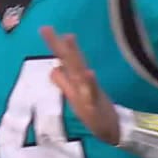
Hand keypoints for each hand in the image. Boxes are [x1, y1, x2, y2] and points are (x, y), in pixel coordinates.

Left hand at [40, 26, 120, 144]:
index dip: (54, 44)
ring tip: (68, 37)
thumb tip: (54, 67)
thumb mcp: (74, 96)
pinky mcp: (95, 103)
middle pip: (69, 59)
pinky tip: (89, 73)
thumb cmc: (93, 110)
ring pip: (80, 70)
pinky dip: (91, 82)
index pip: (64, 58)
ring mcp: (89, 91)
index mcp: (76, 79)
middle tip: (46, 28)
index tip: (45, 28)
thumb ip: (63, 81)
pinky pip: (92, 92)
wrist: (113, 130)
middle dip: (58, 43)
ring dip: (75, 54)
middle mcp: (82, 81)